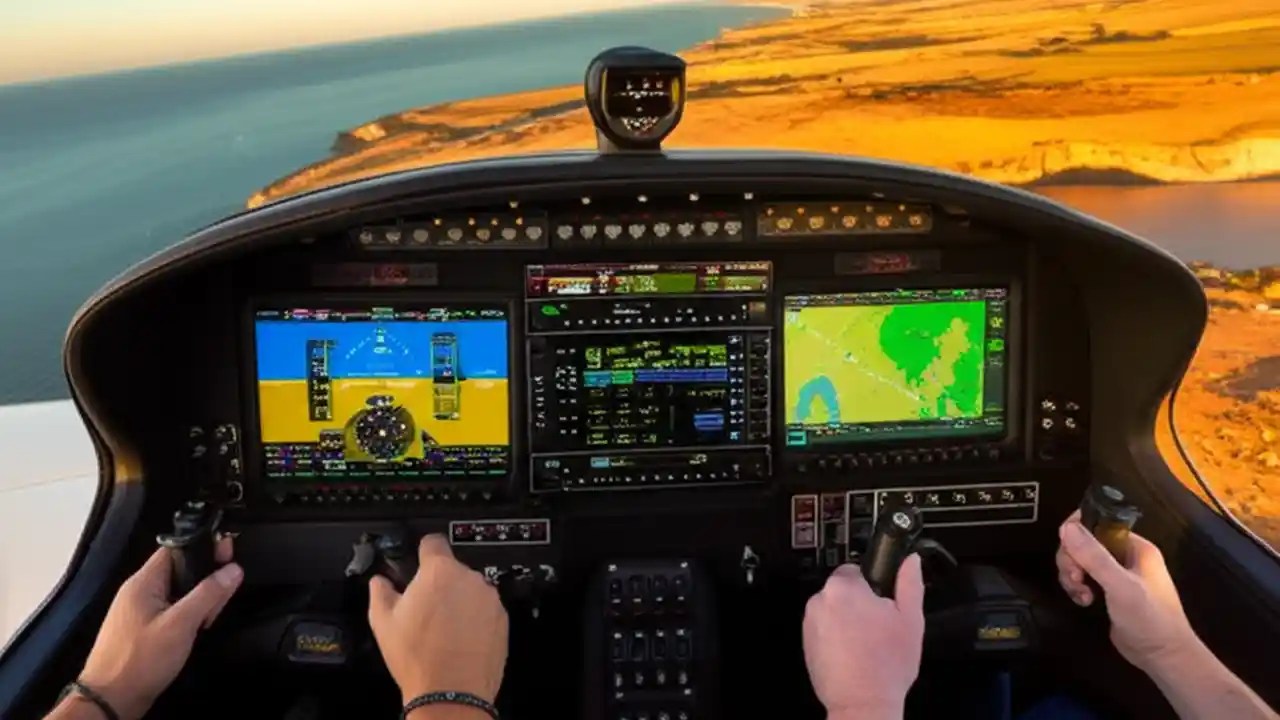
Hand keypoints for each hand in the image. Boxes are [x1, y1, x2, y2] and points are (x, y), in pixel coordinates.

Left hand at [76, 538, 242, 719]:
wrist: (110, 701)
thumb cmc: (141, 660)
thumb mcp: (181, 624)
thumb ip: (208, 594)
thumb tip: (233, 569)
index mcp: (143, 582)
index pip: (176, 549)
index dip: (203, 547)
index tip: (228, 553)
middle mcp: (139, 592)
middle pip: (180, 571)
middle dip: (205, 581)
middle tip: (220, 600)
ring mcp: (139, 612)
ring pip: (178, 593)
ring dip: (198, 602)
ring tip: (207, 620)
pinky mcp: (142, 629)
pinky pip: (171, 611)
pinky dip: (187, 616)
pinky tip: (195, 630)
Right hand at [368, 534, 507, 707]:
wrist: (452, 692)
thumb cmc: (419, 658)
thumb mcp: (384, 622)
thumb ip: (380, 592)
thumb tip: (379, 582)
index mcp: (439, 572)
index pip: (433, 542)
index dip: (423, 550)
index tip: (420, 560)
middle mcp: (469, 579)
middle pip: (452, 570)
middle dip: (439, 584)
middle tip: (425, 609)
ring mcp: (489, 599)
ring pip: (470, 590)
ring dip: (459, 601)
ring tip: (443, 630)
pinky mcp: (502, 618)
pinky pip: (485, 609)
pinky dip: (475, 619)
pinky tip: (460, 639)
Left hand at [802, 556, 924, 719]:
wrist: (862, 703)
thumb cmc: (887, 665)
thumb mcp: (910, 620)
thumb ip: (910, 584)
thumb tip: (911, 561)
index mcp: (844, 588)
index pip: (855, 569)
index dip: (872, 586)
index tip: (882, 603)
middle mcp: (821, 601)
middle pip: (844, 592)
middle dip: (860, 605)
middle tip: (879, 628)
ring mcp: (810, 623)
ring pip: (834, 612)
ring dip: (847, 621)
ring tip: (867, 645)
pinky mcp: (805, 643)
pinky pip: (824, 630)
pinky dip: (836, 638)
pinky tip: (853, 655)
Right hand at [1055, 511, 1197, 672]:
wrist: (1163, 656)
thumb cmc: (1150, 619)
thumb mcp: (1121, 585)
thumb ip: (1094, 556)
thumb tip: (1067, 527)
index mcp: (1134, 546)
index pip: (1097, 522)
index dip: (1077, 531)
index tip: (1068, 550)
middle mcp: (1124, 556)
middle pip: (1083, 542)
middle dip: (1072, 559)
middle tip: (1076, 579)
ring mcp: (1116, 574)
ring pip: (1080, 561)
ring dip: (1072, 575)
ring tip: (1081, 594)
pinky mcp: (1108, 591)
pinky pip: (1083, 578)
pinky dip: (1077, 587)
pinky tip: (1084, 601)